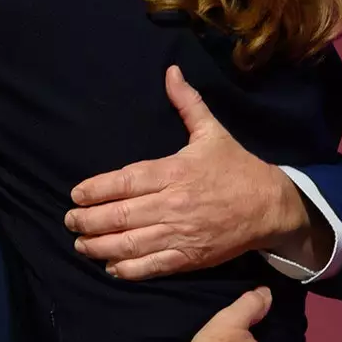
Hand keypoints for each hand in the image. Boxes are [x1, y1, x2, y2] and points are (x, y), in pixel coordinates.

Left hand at [65, 65, 316, 279]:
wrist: (271, 206)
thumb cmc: (237, 168)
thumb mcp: (212, 132)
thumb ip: (187, 103)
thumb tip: (171, 71)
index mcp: (174, 172)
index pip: (124, 182)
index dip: (96, 190)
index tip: (76, 195)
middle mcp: (173, 204)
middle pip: (120, 215)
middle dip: (88, 221)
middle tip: (70, 221)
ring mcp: (180, 233)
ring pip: (131, 244)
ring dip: (100, 246)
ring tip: (81, 245)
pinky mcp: (190, 257)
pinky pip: (153, 266)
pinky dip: (128, 270)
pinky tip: (110, 267)